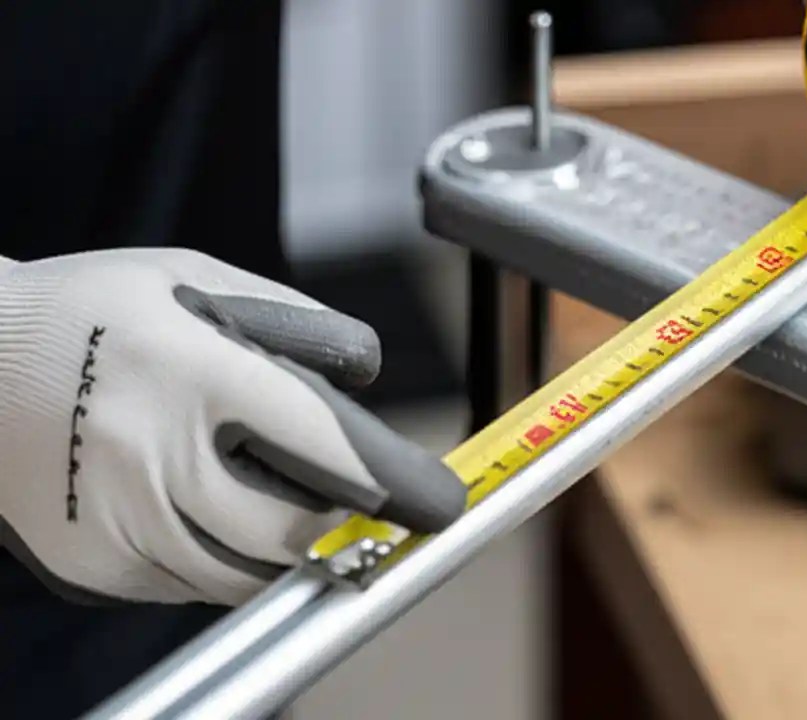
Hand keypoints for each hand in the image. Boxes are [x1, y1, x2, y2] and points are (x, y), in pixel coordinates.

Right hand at [0, 249, 466, 604]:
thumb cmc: (96, 311)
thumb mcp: (200, 281)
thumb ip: (300, 327)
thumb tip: (367, 385)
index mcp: (197, 378)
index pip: (331, 450)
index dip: (400, 486)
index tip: (441, 503)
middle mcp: (159, 459)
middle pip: (299, 533)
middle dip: (342, 519)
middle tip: (353, 495)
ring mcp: (122, 523)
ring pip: (252, 575)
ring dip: (287, 546)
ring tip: (271, 489)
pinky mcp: (96, 566)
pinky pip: (195, 586)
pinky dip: (224, 557)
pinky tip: (204, 503)